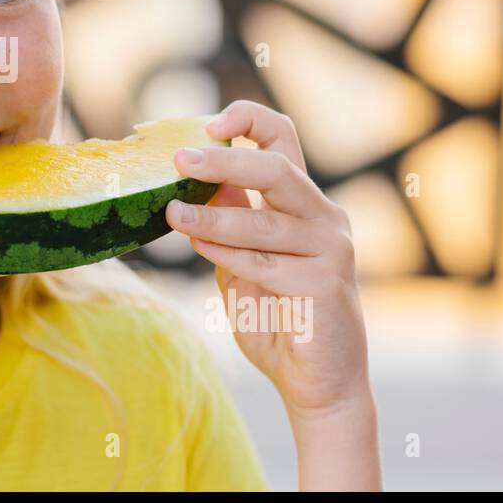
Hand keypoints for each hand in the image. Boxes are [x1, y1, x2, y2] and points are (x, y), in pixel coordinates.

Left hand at [165, 100, 371, 421]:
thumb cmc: (276, 319)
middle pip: (277, 168)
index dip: (250, 120)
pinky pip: (266, 264)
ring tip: (172, 214)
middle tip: (180, 159)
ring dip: (211, 218)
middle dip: (225, 160)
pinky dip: (227, 256)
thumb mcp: (244, 262)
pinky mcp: (325, 284)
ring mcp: (330, 249)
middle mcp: (324, 217)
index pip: (284, 139)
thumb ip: (232, 222)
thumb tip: (202, 182)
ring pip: (263, 221)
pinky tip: (199, 249)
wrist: (316, 383)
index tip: (210, 124)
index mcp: (304, 202)